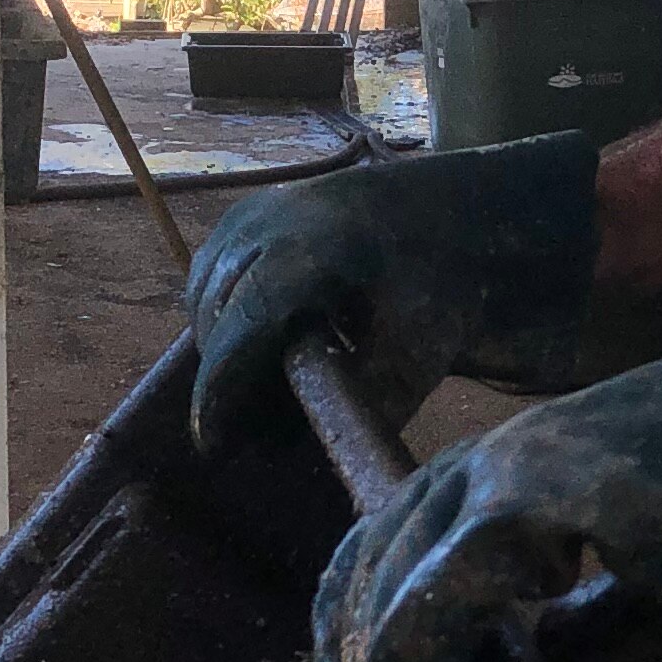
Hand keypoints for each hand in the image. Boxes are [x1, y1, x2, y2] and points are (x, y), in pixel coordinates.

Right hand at [186, 133, 603, 452]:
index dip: (221, 387)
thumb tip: (297, 452)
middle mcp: (275, 216)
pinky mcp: (246, 214)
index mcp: (318, 244)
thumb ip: (365, 404)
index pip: (244, 321)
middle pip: (216, 309)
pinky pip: (210, 274)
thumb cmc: (440, 288)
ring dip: (221, 345)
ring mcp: (254, 209)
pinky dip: (223, 315)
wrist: (455, 217)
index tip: (213, 443)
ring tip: (260, 389)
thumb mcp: (417, 355)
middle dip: (222, 375)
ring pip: (206, 292)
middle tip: (246, 431)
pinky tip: (260, 346)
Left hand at [317, 276, 661, 661]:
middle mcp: (519, 444)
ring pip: (398, 573)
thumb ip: (598, 620)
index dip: (375, 594)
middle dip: (357, 638)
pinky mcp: (534, 498)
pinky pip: (435, 597)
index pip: (422, 513)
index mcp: (551, 450)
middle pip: (387, 536)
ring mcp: (521, 462)